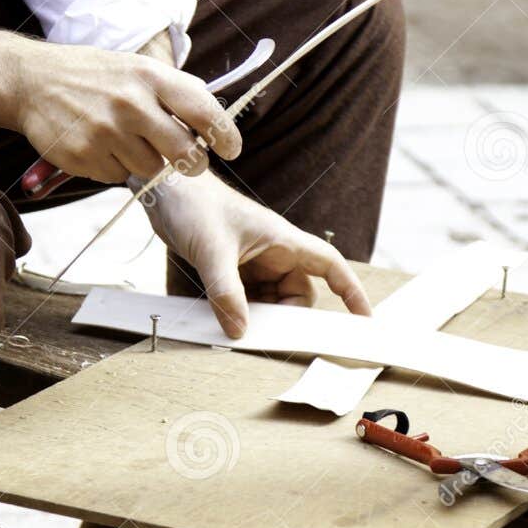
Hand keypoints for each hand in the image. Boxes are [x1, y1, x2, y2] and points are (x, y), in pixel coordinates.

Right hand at [16, 40, 239, 184]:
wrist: (32, 80)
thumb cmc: (95, 76)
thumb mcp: (137, 68)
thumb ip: (175, 92)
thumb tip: (215, 122)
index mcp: (150, 76)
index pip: (204, 111)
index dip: (225, 135)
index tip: (232, 149)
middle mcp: (130, 103)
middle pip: (184, 153)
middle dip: (192, 163)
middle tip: (188, 162)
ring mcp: (104, 131)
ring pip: (150, 169)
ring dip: (146, 162)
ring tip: (126, 139)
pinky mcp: (83, 154)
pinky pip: (116, 176)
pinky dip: (114, 166)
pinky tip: (99, 144)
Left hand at [143, 171, 370, 336]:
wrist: (164, 192)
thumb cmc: (194, 205)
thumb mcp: (211, 250)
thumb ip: (226, 293)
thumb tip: (240, 331)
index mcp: (283, 240)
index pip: (329, 265)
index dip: (350, 290)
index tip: (363, 318)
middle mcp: (274, 253)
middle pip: (298, 294)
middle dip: (286, 316)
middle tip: (267, 335)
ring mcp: (255, 263)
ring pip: (272, 301)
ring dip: (260, 316)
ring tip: (237, 324)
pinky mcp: (235, 271)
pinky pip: (249, 300)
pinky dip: (241, 312)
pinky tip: (225, 318)